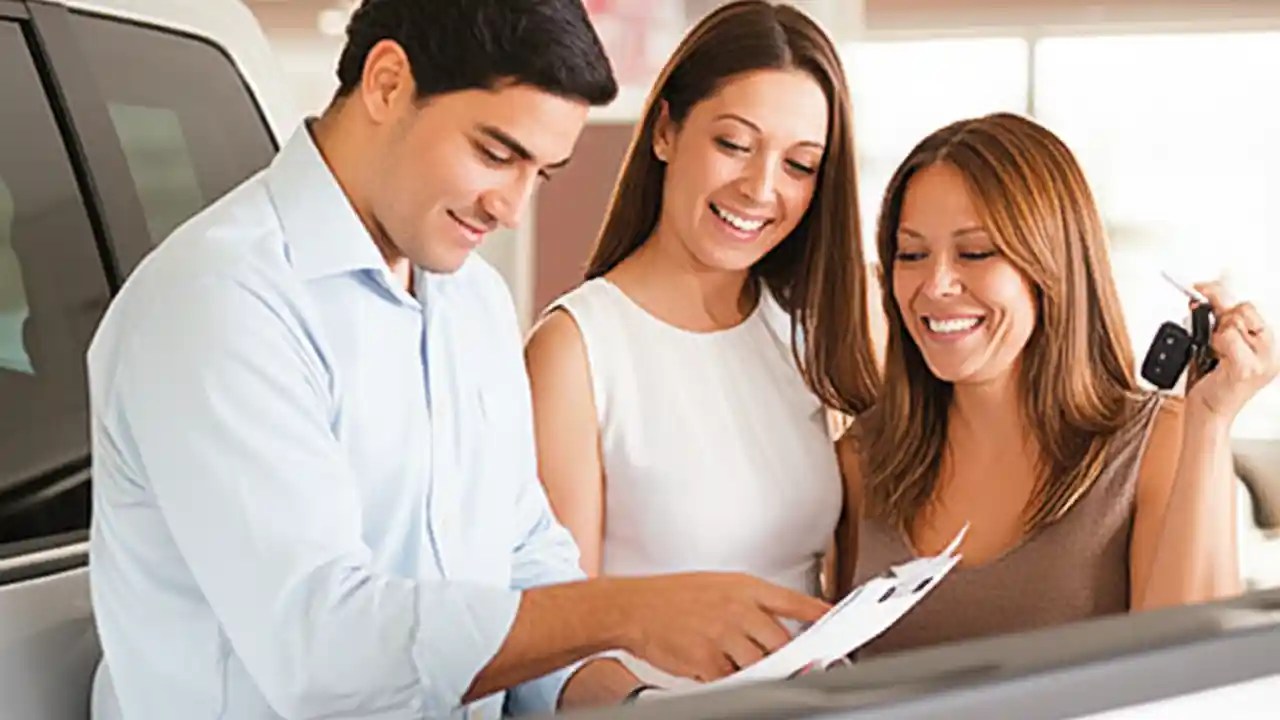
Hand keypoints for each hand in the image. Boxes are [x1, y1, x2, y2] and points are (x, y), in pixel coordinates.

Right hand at [609, 573, 829, 682]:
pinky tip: (720, 670)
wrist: (634, 606)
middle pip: (783, 642)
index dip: (820, 616)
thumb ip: (749, 603)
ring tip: (751, 668)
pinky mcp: (708, 661)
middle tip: (800, 667)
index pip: (795, 602)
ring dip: (760, 672)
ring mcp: (724, 636)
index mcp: (744, 588)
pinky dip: (731, 680)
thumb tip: (776, 624)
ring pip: (760, 665)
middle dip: (792, 658)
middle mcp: (738, 610)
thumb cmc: (672, 596)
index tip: (836, 624)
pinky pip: (732, 680)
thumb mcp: (717, 585)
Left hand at [1185, 281, 1278, 422]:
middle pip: (1242, 309)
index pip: (1249, 305)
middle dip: (1220, 318)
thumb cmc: (1211, 383)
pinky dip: (1216, 344)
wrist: (1208, 414)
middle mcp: (1271, 350)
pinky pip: (1226, 337)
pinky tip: (1217, 359)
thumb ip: (1216, 321)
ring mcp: (1263, 360)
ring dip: (1216, 336)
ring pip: (1232, 322)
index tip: (1200, 286)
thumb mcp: (1216, 346)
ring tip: (1216, 355)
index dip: (1220, 293)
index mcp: (1267, 343)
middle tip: (1210, 336)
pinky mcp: (1247, 368)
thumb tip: (1201, 298)